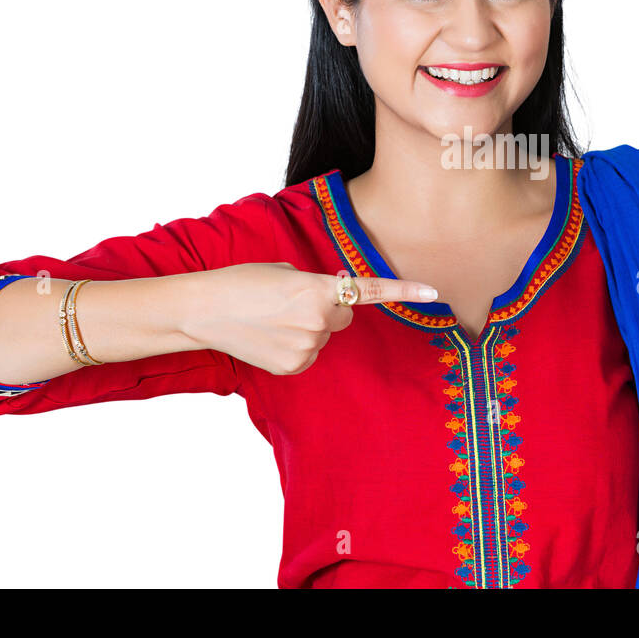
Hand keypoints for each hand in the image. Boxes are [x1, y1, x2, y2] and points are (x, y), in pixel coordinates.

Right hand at [182, 263, 436, 375]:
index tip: (434, 292)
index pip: (370, 290)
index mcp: (320, 289)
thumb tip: (333, 296)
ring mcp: (308, 347)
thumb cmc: (242, 282)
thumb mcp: (286, 271)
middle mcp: (320, 320)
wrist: (204, 310)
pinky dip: (295, 347)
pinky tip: (270, 338)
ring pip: (325, 336)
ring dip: (308, 328)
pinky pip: (310, 354)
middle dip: (329, 309)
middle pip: (345, 316)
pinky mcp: (295, 366)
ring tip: (272, 319)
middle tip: (292, 303)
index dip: (404, 290)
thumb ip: (317, 284)